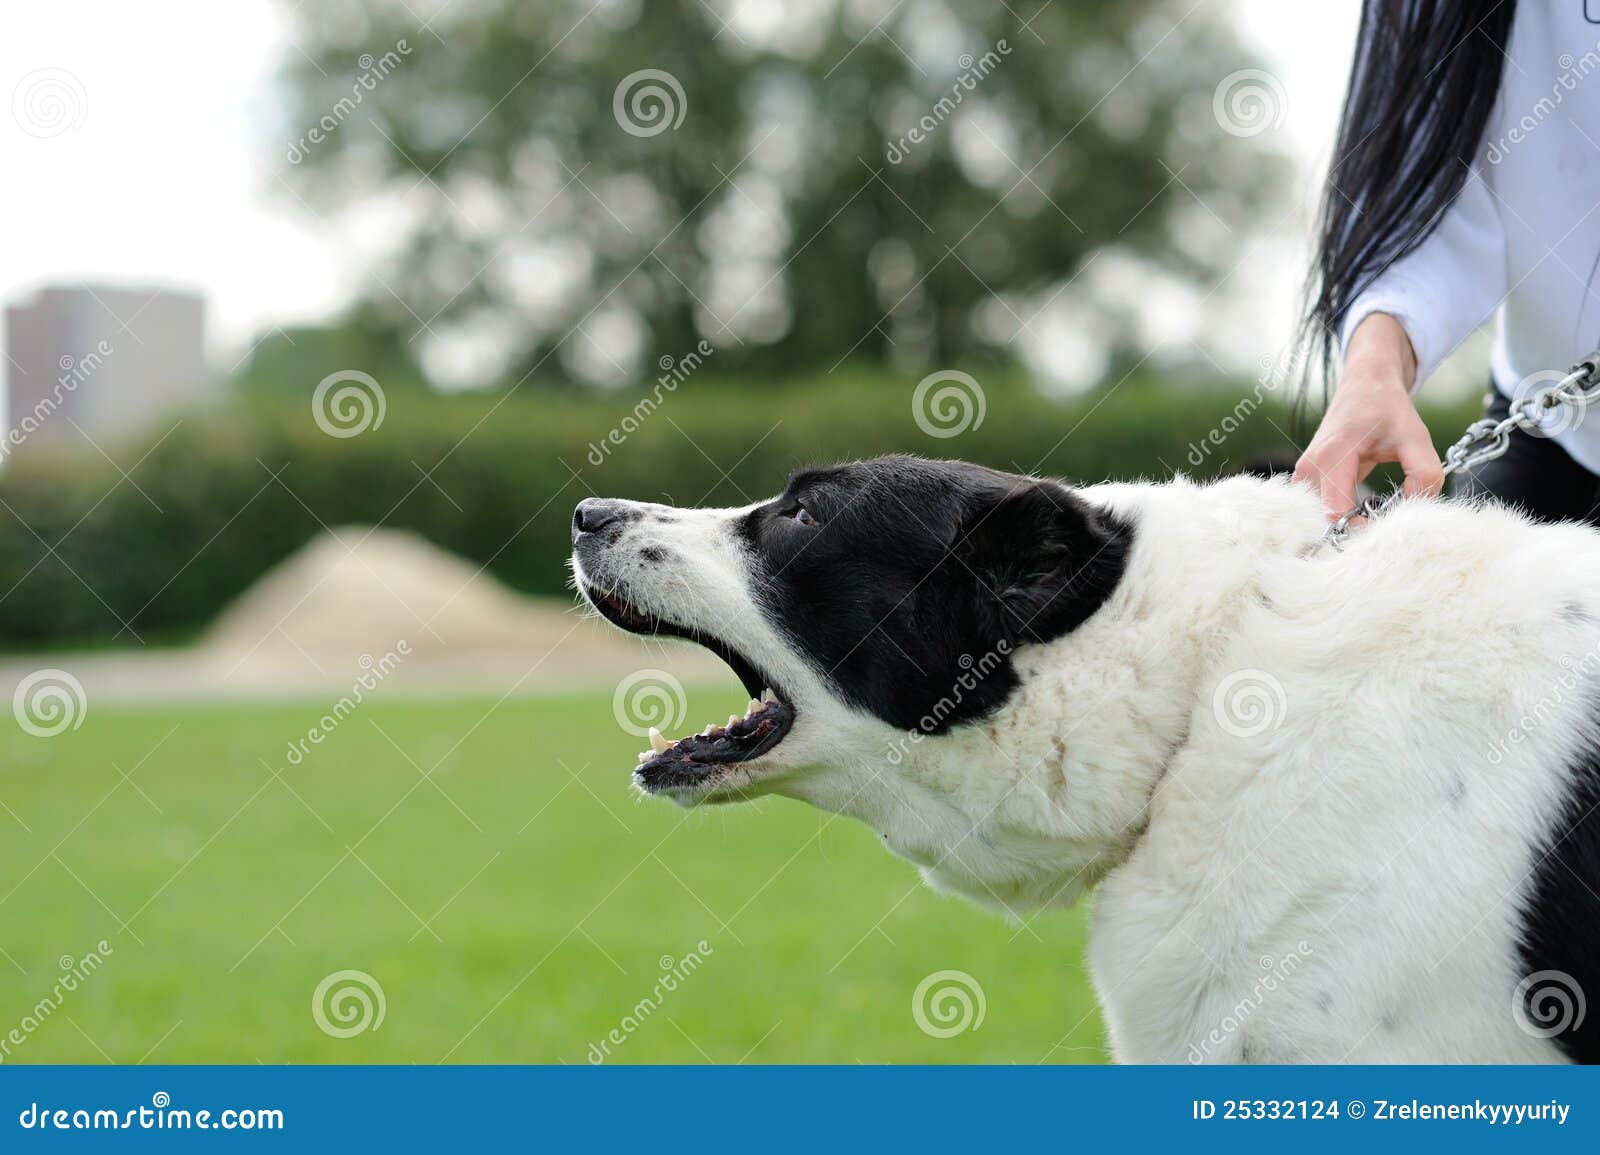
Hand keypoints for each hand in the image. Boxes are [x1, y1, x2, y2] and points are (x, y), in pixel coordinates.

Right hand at [1293, 312, 1443, 518]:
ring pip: (1317, 518)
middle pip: (1323, 520)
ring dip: (1345, 524)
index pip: (1336, 514)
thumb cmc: (1387, 408)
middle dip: (1355, 530)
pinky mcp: (1306, 479)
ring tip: (1374, 516)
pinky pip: (1316, 509)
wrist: (1365, 385)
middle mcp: (1309, 468)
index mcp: (1333, 456)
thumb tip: (1415, 510)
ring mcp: (1303, 474)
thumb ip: (1424, 475)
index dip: (1363, 530)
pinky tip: (1361, 509)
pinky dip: (1339, 515)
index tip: (1389, 529)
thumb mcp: (1416, 437)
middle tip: (1385, 526)